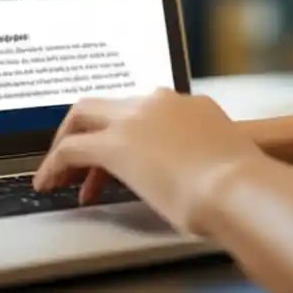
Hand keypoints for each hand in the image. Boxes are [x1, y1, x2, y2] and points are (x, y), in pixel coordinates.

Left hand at [32, 88, 269, 234]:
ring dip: (68, 146)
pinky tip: (49, 183)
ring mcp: (137, 118)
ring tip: (58, 178)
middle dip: (85, 130)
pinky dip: (55, 164)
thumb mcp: (222, 167)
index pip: (143, 113)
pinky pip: (71, 149)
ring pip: (82, 117)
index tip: (119, 162)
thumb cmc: (243, 189)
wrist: (241, 189)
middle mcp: (160, 102)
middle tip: (76, 161)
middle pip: (106, 105)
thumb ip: (203, 163)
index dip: (125, 137)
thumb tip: (197, 183)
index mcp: (190, 106)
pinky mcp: (116, 143)